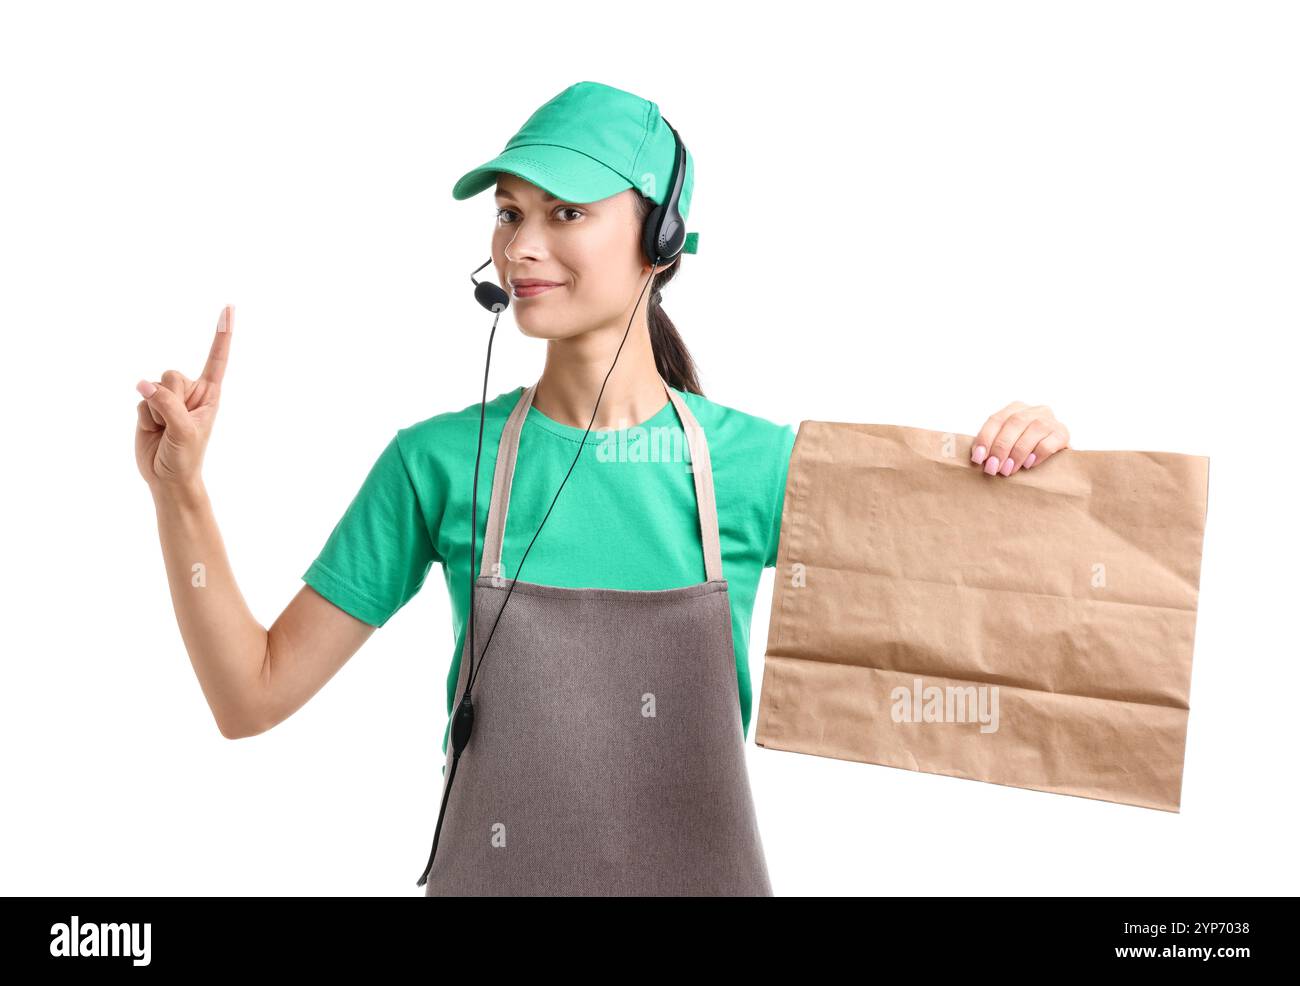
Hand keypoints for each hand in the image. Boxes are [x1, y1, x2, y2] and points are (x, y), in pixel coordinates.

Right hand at [134, 305, 232, 492]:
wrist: (167, 476)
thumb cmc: (187, 456)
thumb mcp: (184, 432)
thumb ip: (167, 405)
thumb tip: (143, 384)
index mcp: (210, 394)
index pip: (217, 359)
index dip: (223, 334)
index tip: (229, 308)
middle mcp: (190, 391)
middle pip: (172, 374)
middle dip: (169, 399)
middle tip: (175, 423)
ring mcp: (169, 397)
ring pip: (153, 385)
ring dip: (156, 410)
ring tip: (165, 429)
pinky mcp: (150, 404)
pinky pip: (140, 399)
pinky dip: (145, 416)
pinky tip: (153, 429)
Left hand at [969, 401, 1069, 476]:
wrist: (1055, 459)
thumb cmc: (1024, 452)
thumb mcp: (1008, 444)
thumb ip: (993, 445)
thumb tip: (978, 458)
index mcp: (1015, 408)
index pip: (996, 419)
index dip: (985, 438)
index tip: (978, 458)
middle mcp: (1034, 410)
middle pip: (1014, 423)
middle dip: (1001, 447)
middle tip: (993, 468)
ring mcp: (1050, 420)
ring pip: (1033, 430)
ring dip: (1017, 453)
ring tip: (1008, 470)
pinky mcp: (1063, 433)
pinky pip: (1048, 443)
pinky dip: (1036, 455)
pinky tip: (1028, 465)